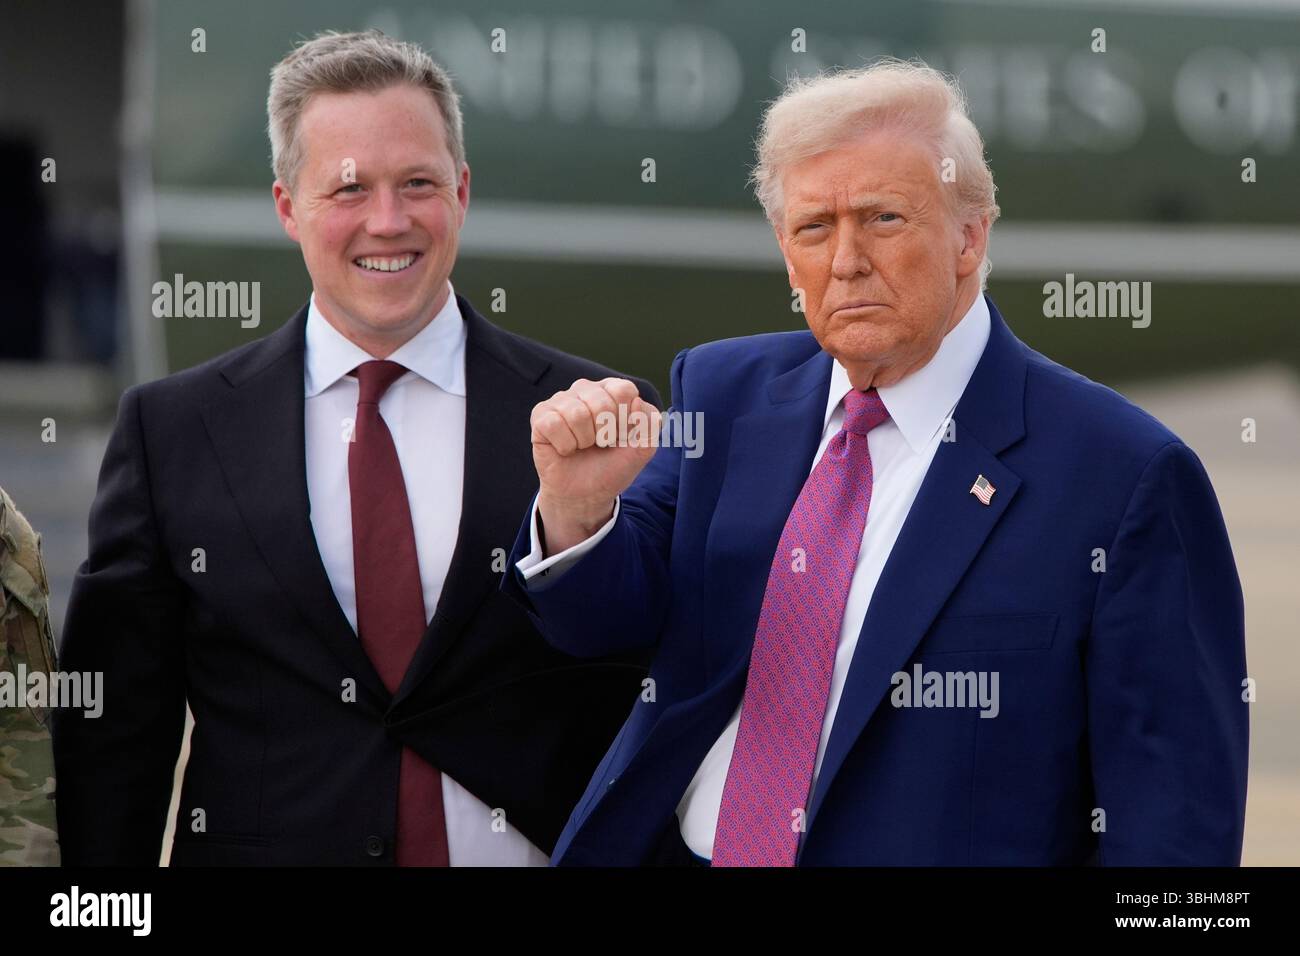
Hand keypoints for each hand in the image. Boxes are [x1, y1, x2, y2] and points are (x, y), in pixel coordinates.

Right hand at [530, 377, 659, 554]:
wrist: (586, 495)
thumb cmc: (612, 467)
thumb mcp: (641, 449)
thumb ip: (649, 424)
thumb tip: (636, 400)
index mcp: (612, 390)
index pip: (624, 390)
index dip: (626, 420)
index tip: (621, 436)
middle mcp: (586, 389)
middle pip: (601, 403)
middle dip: (605, 434)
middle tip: (599, 444)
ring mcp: (561, 401)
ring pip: (577, 414)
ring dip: (584, 441)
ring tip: (582, 446)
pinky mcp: (541, 416)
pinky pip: (554, 424)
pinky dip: (565, 445)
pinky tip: (566, 449)